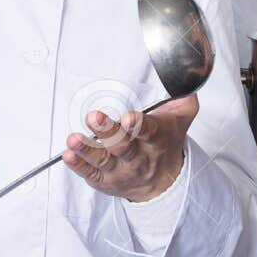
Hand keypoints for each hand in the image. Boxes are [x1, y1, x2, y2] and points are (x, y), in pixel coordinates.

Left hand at [60, 96, 196, 202]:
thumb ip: (184, 97)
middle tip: (94, 117)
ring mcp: (119, 170)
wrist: (163, 182)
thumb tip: (187, 74)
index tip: (129, 117)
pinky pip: (89, 173)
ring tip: (74, 139)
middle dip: (108, 132)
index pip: (149, 132)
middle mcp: (137, 157)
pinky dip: (78, 165)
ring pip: (102, 160)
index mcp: (156, 140)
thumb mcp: (182, 120)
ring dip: (87, 149)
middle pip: (122, 146)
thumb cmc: (166, 144)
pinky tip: (69, 154)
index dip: (138, 125)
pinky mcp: (103, 179)